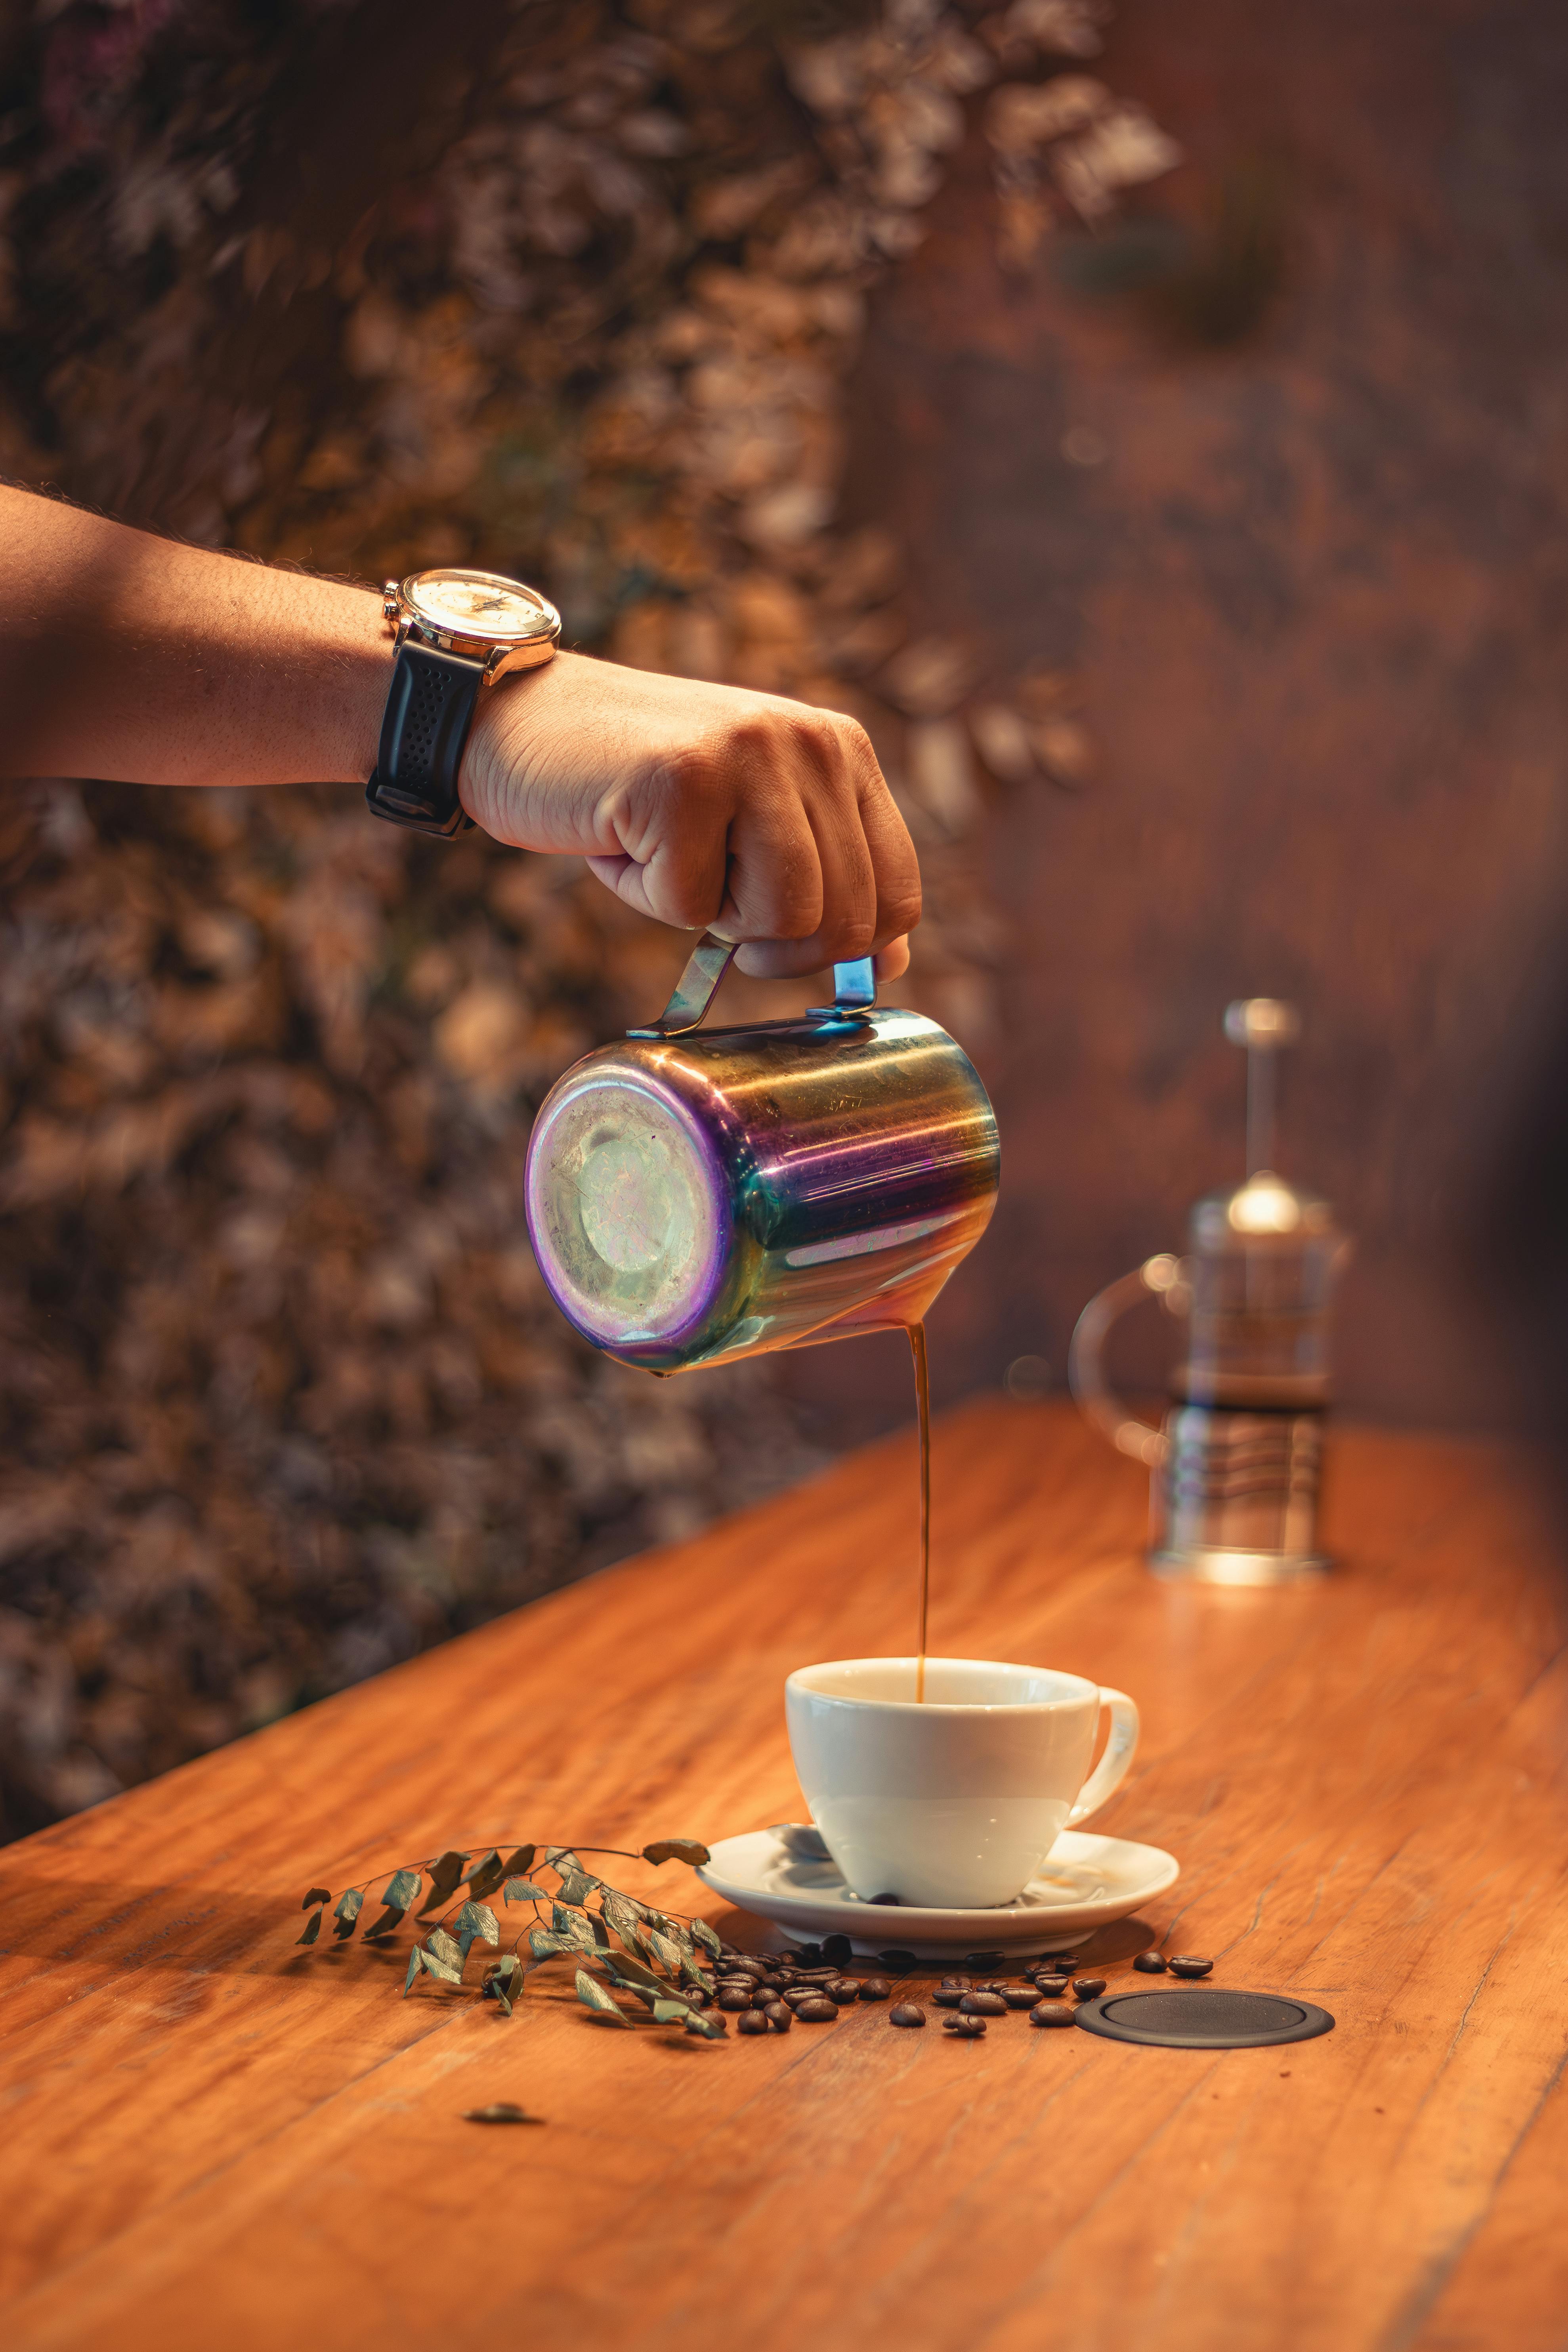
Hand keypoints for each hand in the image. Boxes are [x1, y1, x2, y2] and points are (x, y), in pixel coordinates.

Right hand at [460, 652, 918, 980]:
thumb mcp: (750, 832)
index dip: (844, 949)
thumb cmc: (638, 795)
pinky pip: (691, 905)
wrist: (523, 724)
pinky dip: (647, 893)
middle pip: (846, 921)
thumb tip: (888, 965)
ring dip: (711, 914)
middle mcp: (811, 743)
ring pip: (782, 918)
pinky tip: (624, 833)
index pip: (898, 894)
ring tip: (669, 853)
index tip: (781, 937)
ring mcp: (749, 754)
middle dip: (773, 944)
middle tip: (707, 896)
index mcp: (841, 751)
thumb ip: (824, 883)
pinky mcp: (683, 780)